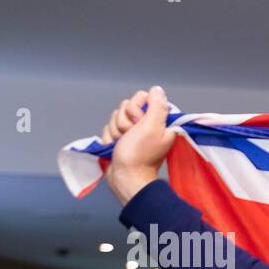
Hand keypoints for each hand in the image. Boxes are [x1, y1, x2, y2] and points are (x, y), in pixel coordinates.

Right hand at [101, 86, 176, 203]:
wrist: (125, 178)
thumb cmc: (139, 155)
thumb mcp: (152, 127)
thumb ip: (157, 106)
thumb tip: (157, 90)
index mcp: (159, 121)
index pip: (143, 98)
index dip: (137, 107)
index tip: (139, 121)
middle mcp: (147, 125)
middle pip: (127, 107)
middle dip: (124, 121)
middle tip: (131, 135)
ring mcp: (133, 133)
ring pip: (116, 117)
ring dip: (116, 131)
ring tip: (124, 144)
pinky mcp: (121, 139)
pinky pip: (109, 128)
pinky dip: (109, 138)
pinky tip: (116, 147)